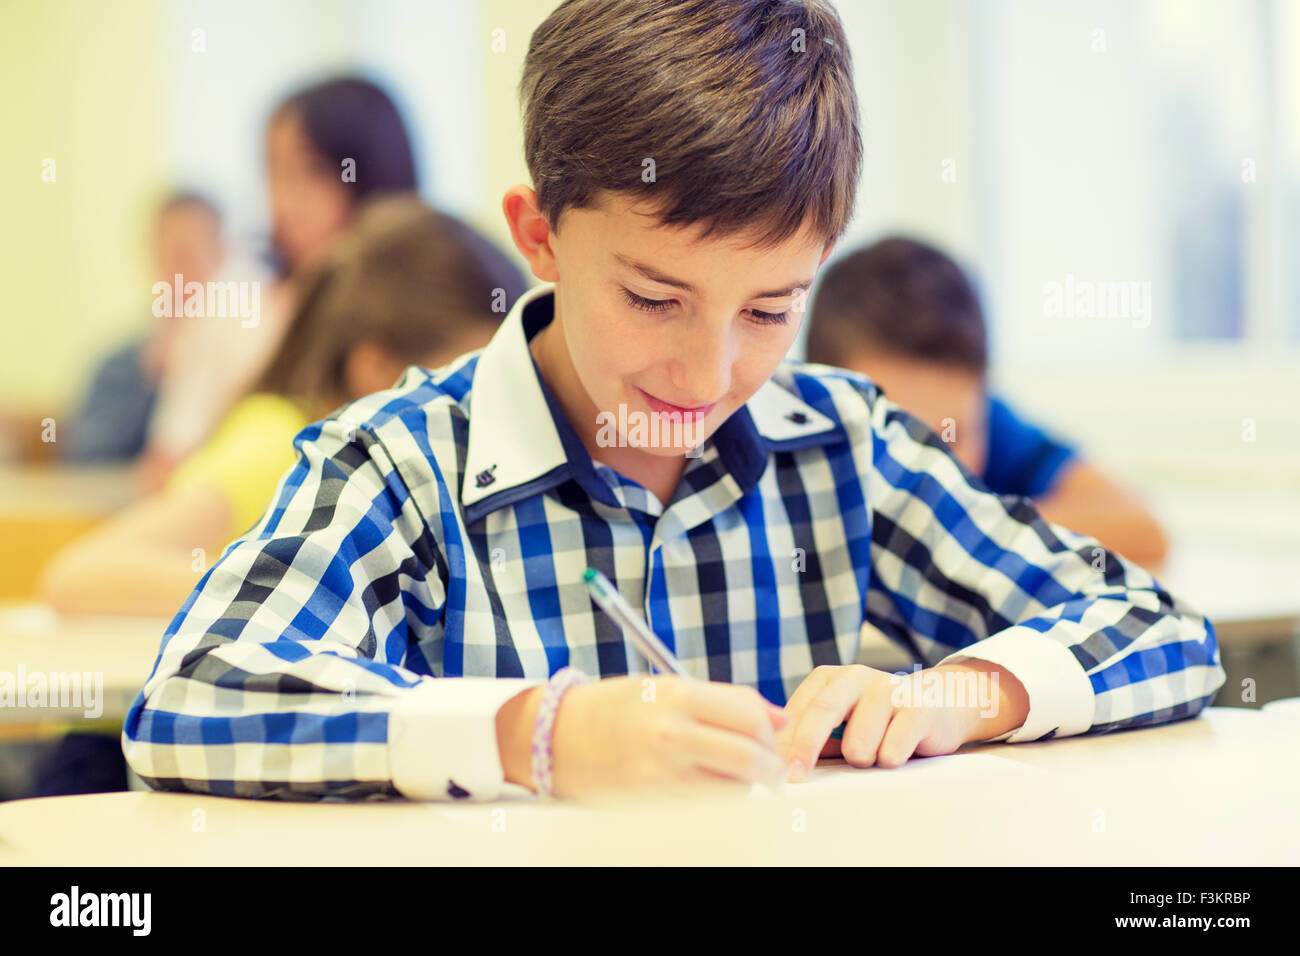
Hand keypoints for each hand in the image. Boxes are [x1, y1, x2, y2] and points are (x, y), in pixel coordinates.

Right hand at [549, 675, 789, 799]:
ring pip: (733, 789)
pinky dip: (715, 801)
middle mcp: (672, 732)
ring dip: (743, 786)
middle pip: (750, 756)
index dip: (770, 729)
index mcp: (677, 695)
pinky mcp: (652, 802)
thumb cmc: (615, 708)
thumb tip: (779, 717)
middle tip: (772, 771)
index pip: (749, 714)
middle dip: (771, 767)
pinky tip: (702, 787)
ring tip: (728, 776)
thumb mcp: (667, 688)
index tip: (773, 738)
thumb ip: (723, 700)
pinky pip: (705, 807)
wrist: (555, 736)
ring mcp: (662, 772)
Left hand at [775, 661, 1028, 780]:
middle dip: (805, 749)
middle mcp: (857, 676)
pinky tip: (899, 751)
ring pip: (858, 744)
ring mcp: (889, 688)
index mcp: (831, 678)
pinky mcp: (919, 708)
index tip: (772, 767)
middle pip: (822, 713)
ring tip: (877, 753)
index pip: (798, 710)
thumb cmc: (882, 720)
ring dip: (863, 761)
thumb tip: (776, 763)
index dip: (784, 741)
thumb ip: (814, 735)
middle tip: (795, 778)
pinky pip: (891, 751)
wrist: (944, 703)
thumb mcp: (845, 719)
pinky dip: (889, 761)